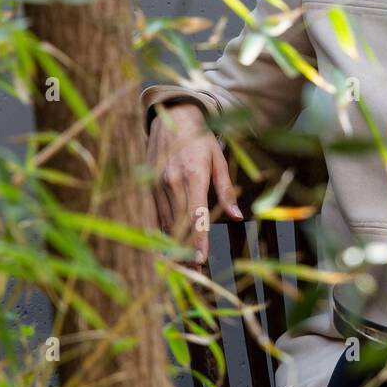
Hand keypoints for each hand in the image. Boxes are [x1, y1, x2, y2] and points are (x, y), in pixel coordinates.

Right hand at [147, 101, 242, 265]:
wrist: (172, 116)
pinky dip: (161, 231)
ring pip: (164, 222)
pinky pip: (155, 214)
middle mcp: (172, 181)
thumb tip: (238, 217)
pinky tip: (168, 246)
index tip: (201, 259)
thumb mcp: (219, 160)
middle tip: (195, 269)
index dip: (198, 239)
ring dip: (173, 245)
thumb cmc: (201, 139)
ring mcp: (157, 184)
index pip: (195, 214)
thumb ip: (226, 190)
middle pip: (178, 224)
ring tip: (183, 264)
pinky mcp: (148, 186)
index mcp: (193, 174)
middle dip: (186, 249)